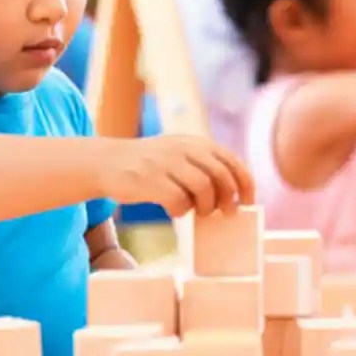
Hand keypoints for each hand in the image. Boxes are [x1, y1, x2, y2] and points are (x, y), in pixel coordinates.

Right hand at [103, 135, 255, 217]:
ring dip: (205, 206)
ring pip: (203, 188)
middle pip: (221, 175)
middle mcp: (184, 148)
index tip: (248, 202)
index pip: (232, 161)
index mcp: (195, 142)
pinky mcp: (150, 180)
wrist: (107, 162)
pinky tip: (173, 210)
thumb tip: (235, 193)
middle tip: (224, 213)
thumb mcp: (179, 153)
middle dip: (228, 199)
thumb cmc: (150, 165)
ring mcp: (166, 163)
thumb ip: (204, 165)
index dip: (245, 183)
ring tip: (197, 212)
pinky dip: (180, 210)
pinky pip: (177, 200)